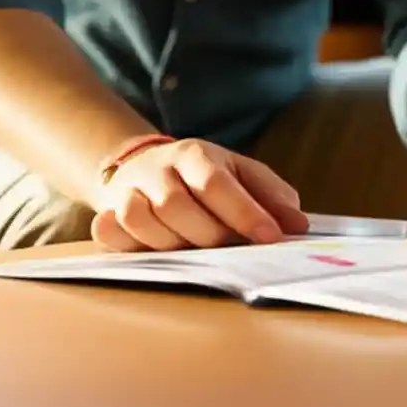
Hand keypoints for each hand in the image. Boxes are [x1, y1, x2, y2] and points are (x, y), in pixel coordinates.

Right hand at [91, 138, 308, 251]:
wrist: (144, 166)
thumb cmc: (206, 177)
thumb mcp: (242, 174)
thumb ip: (272, 196)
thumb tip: (298, 225)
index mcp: (196, 154)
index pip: (217, 183)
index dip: (245, 213)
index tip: (271, 237)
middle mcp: (158, 169)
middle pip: (177, 205)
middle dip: (210, 235)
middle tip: (232, 251)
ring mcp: (128, 191)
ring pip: (140, 220)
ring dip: (172, 244)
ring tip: (196, 251)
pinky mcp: (108, 213)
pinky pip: (108, 231)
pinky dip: (126, 243)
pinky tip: (151, 249)